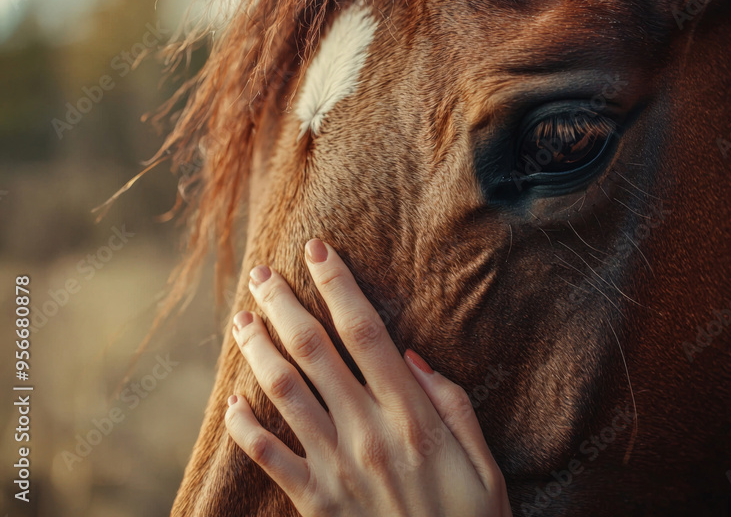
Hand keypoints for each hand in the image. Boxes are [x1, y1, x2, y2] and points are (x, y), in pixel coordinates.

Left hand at [224, 239, 511, 516]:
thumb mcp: (484, 462)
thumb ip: (452, 404)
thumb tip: (410, 358)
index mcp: (412, 415)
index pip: (366, 333)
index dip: (339, 287)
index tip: (319, 251)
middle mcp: (368, 431)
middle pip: (315, 352)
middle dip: (285, 306)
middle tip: (263, 274)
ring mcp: (337, 466)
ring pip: (285, 392)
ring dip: (258, 350)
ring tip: (241, 320)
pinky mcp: (316, 501)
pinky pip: (270, 456)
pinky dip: (247, 426)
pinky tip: (235, 400)